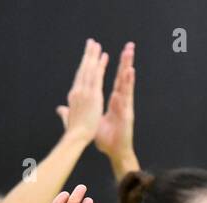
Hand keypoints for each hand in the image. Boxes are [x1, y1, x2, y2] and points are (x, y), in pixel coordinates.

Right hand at [55, 39, 106, 143]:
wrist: (76, 137)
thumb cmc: (73, 132)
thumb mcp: (68, 119)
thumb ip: (64, 112)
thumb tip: (60, 109)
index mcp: (73, 96)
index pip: (79, 77)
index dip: (83, 66)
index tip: (87, 56)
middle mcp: (78, 90)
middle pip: (83, 69)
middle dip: (87, 55)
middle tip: (91, 42)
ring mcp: (85, 91)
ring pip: (89, 69)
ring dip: (93, 55)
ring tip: (97, 44)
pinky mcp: (93, 94)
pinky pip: (97, 76)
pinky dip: (101, 65)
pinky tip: (104, 56)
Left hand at [93, 41, 134, 161]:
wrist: (115, 152)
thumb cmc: (107, 138)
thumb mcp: (94, 121)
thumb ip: (86, 111)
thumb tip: (77, 105)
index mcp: (113, 101)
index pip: (113, 80)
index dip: (111, 68)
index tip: (109, 53)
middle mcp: (121, 101)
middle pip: (123, 78)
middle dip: (126, 62)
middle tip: (129, 46)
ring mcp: (125, 107)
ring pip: (127, 85)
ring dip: (129, 70)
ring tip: (129, 57)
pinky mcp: (128, 114)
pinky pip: (127, 97)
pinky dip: (128, 86)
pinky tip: (130, 75)